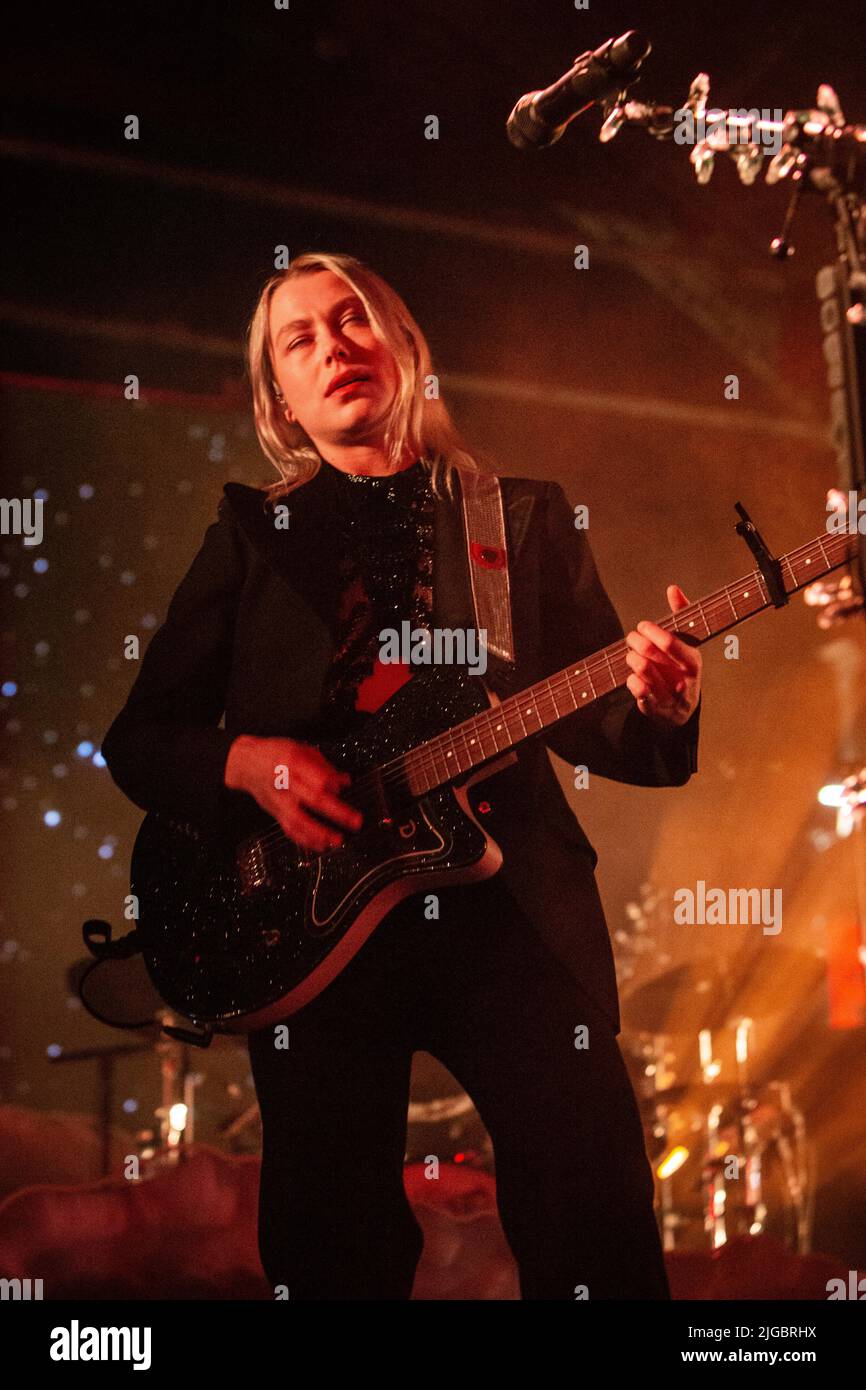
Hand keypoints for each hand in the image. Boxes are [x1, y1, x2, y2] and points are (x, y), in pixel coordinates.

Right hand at [224, 735, 362, 852]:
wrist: (246, 764)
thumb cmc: (275, 754)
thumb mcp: (301, 749)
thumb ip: (324, 766)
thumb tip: (345, 781)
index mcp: (294, 763)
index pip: (317, 778)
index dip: (333, 785)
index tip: (344, 787)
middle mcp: (287, 784)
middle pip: (314, 800)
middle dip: (337, 813)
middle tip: (355, 822)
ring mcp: (280, 801)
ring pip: (300, 821)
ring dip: (320, 833)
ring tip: (338, 840)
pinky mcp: (276, 813)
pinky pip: (291, 830)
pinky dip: (306, 841)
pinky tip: (321, 846)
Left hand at [624, 584, 701, 727]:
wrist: (681, 710)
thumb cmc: (682, 668)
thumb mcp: (687, 644)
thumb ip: (682, 615)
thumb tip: (673, 588)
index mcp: (693, 662)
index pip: (670, 642)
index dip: (651, 631)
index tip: (643, 626)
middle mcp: (682, 681)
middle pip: (650, 654)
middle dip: (635, 641)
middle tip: (632, 637)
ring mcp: (668, 695)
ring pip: (641, 670)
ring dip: (631, 657)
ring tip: (631, 654)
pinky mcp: (653, 707)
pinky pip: (636, 689)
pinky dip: (630, 679)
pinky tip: (633, 675)